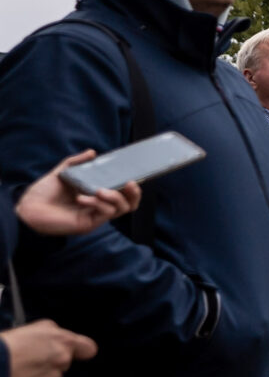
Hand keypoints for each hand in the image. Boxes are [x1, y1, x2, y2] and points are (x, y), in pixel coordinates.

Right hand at [4, 321, 95, 376]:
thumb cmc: (7, 345)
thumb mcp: (33, 328)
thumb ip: (51, 332)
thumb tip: (55, 336)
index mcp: (63, 340)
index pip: (88, 348)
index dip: (81, 350)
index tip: (77, 352)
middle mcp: (62, 359)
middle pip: (65, 363)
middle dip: (52, 362)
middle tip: (32, 358)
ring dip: (42, 375)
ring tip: (22, 369)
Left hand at [15, 152, 140, 236]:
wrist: (27, 208)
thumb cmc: (42, 193)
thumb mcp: (62, 173)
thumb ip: (77, 162)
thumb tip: (93, 152)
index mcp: (95, 195)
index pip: (122, 193)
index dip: (131, 186)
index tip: (132, 175)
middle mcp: (99, 206)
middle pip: (129, 204)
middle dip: (134, 193)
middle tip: (129, 183)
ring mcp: (95, 216)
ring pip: (121, 209)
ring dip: (114, 197)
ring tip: (99, 190)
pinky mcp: (89, 223)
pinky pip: (105, 213)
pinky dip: (98, 203)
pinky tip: (83, 198)